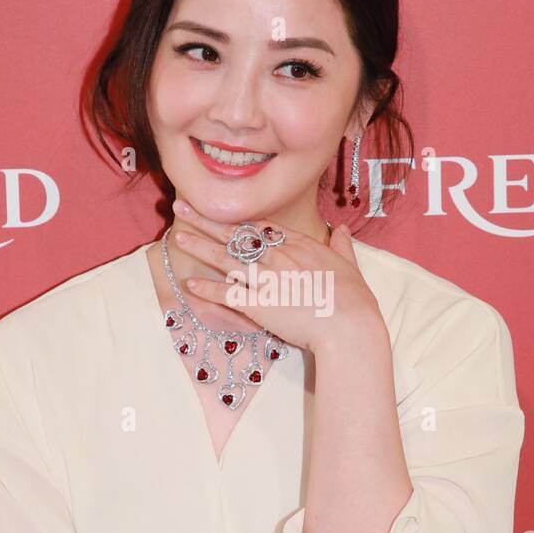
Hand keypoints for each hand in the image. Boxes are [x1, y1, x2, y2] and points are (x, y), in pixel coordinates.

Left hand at [168, 200, 382, 353]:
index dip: (238, 220)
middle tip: (182, 208)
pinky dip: (207, 290)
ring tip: (177, 236)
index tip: (221, 212)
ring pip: (226, 258)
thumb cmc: (355, 299)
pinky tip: (189, 285)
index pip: (262, 228)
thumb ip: (342, 246)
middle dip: (207, 220)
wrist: (350, 324)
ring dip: (199, 247)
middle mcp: (279, 255)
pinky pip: (226, 293)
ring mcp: (267, 278)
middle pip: (237, 235)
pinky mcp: (258, 304)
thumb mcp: (351, 266)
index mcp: (300, 245)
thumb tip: (342, 231)